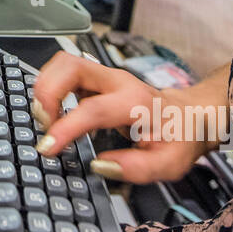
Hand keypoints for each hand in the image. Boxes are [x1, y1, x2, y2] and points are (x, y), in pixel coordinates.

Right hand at [31, 53, 220, 183]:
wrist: (188, 116)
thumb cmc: (178, 138)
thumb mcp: (170, 164)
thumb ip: (137, 168)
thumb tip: (101, 165)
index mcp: (135, 102)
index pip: (92, 109)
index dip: (66, 128)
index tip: (49, 146)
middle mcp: (118, 82)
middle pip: (70, 67)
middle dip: (47, 94)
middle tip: (44, 124)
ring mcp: (105, 76)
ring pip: (63, 63)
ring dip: (45, 88)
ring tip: (47, 119)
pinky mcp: (95, 79)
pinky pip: (63, 72)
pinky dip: (50, 88)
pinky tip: (54, 112)